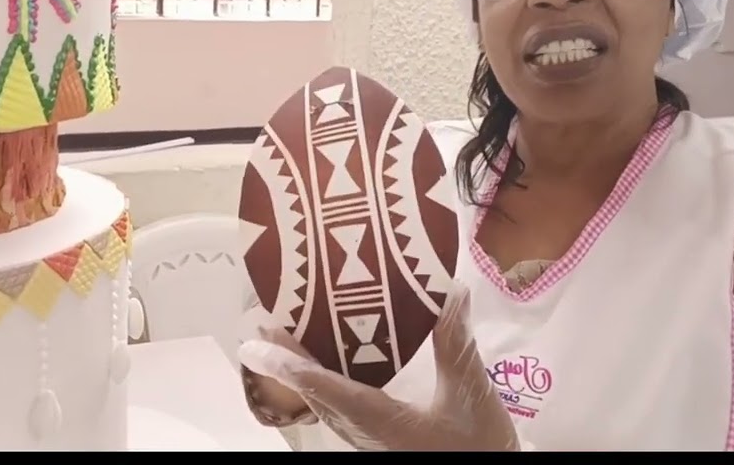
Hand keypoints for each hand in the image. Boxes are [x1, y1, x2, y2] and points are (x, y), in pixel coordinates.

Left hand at [239, 282, 519, 450]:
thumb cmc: (480, 446)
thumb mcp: (472, 394)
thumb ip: (456, 342)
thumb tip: (449, 288)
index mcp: (378, 421)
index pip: (320, 387)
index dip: (285, 363)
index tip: (253, 344)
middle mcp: (363, 434)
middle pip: (312, 393)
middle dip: (284, 359)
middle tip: (263, 322)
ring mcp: (369, 441)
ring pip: (323, 403)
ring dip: (302, 370)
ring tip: (285, 336)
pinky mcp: (380, 441)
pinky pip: (339, 408)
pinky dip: (325, 381)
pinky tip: (332, 362)